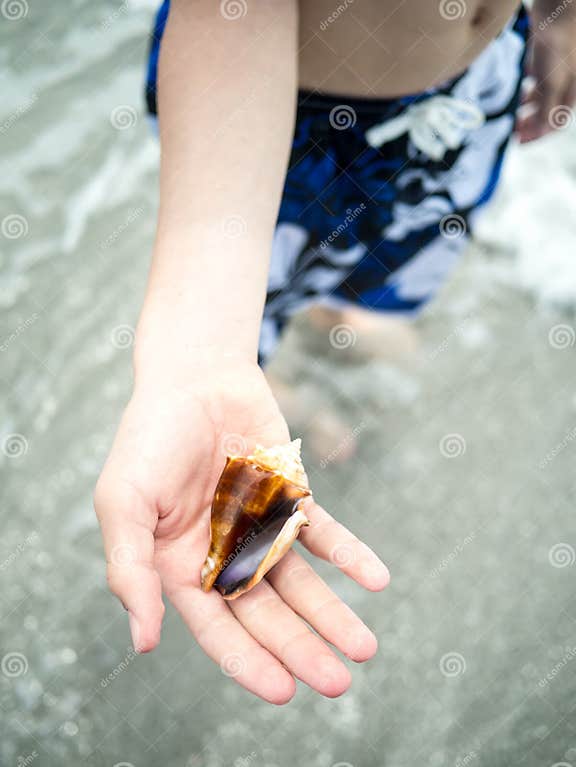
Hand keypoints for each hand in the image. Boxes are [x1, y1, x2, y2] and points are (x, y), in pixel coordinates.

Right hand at [94, 360, 389, 703]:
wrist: (194, 376)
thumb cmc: (150, 437)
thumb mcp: (123, 502)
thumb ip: (131, 569)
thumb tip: (142, 642)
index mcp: (180, 565)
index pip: (217, 627)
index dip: (247, 661)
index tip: (284, 691)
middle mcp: (222, 554)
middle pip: (266, 613)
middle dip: (300, 648)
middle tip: (338, 683)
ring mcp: (259, 525)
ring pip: (300, 581)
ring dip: (332, 615)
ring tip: (364, 650)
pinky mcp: (290, 496)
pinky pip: (322, 532)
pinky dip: (349, 555)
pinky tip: (376, 579)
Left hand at [516, 10, 575, 142]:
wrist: (559, 7)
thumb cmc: (560, 45)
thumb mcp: (553, 83)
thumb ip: (548, 108)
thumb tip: (543, 132)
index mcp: (572, 93)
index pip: (555, 123)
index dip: (537, 134)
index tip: (518, 140)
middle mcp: (565, 84)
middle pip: (547, 112)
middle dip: (530, 123)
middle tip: (512, 129)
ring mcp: (555, 70)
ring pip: (541, 96)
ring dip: (528, 106)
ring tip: (514, 110)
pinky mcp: (545, 56)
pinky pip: (536, 77)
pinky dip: (528, 86)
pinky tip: (520, 85)